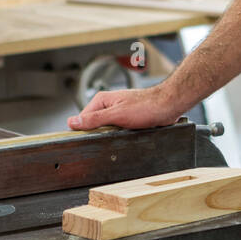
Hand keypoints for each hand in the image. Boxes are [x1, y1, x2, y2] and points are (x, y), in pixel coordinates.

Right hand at [68, 83, 183, 131]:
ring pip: (106, 130)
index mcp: (102, 100)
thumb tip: (73, 122)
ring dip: (112, 136)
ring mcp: (118, 113)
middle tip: (112, 135)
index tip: (87, 139)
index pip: (83, 119)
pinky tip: (128, 135)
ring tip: (123, 133)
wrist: (167, 107)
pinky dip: (121, 135)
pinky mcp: (127, 120)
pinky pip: (117, 131)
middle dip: (100, 134)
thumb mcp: (117, 115)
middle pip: (94, 126)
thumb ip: (94, 119)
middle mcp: (108, 105)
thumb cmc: (147, 105)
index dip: (84, 130)